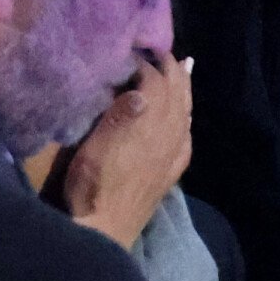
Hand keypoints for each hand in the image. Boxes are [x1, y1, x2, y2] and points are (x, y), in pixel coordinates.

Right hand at [65, 53, 193, 248]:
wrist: (106, 230)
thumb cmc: (93, 186)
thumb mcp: (96, 147)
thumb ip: (120, 116)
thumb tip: (142, 89)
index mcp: (149, 125)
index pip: (155, 83)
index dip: (145, 64)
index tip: (133, 50)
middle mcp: (168, 137)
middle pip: (176, 95)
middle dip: (171, 70)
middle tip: (162, 51)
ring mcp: (173, 155)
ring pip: (184, 113)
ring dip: (183, 90)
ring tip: (183, 70)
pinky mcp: (172, 172)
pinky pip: (186, 137)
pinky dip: (185, 119)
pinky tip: (184, 118)